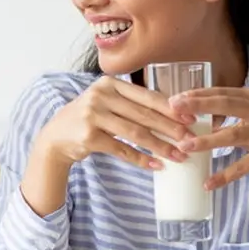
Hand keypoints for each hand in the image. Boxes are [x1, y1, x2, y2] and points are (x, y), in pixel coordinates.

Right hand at [33, 76, 189, 170]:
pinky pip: (122, 150)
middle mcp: (100, 96)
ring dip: (160, 146)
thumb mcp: (106, 102)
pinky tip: (157, 165)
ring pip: (136, 133)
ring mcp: (93, 116)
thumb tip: (174, 114)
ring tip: (179, 156)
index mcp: (110, 84)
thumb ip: (132, 103)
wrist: (56, 137)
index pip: (147, 96)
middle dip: (171, 129)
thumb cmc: (89, 118)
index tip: (192, 119)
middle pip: (144, 115)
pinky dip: (141, 159)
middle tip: (191, 140)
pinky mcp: (89, 137)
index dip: (171, 108)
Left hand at [170, 87, 248, 188]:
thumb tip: (198, 116)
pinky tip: (208, 183)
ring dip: (207, 141)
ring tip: (186, 146)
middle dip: (198, 105)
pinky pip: (243, 166)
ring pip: (232, 135)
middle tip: (174, 109)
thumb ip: (234, 113)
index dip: (198, 94)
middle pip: (226, 104)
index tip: (175, 99)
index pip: (223, 92)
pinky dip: (225, 175)